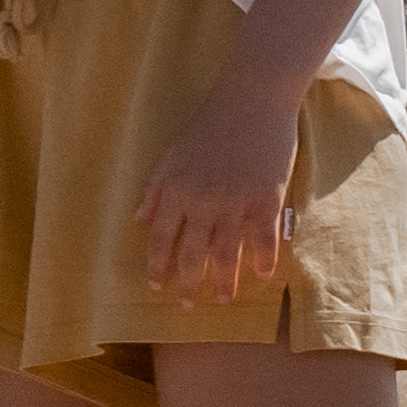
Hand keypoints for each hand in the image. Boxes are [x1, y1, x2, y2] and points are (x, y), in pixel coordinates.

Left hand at [137, 78, 299, 304]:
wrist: (251, 100)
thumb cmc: (209, 125)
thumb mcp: (171, 155)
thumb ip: (155, 188)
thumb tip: (139, 219)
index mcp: (174, 192)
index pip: (159, 239)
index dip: (157, 266)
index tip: (157, 286)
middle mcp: (201, 203)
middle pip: (191, 253)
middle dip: (188, 283)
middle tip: (188, 306)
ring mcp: (235, 202)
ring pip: (225, 252)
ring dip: (224, 281)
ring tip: (224, 300)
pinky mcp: (266, 198)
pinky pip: (264, 237)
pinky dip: (263, 259)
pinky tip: (261, 276)